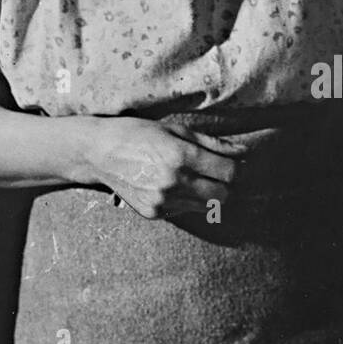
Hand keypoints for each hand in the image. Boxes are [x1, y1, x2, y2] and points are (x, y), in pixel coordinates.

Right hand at [88, 118, 243, 219]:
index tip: (234, 163)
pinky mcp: (153, 213)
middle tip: (216, 173)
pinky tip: (171, 185)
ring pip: (206, 206)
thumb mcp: (176, 129)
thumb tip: (244, 152)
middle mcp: (173, 182)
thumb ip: (213, 143)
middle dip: (225, 184)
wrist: (98, 153)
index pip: (230, 173)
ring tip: (191, 177)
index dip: (237, 169)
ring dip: (207, 194)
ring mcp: (162, 201)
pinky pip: (184, 211)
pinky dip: (186, 200)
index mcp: (181, 156)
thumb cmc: (139, 133)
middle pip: (223, 195)